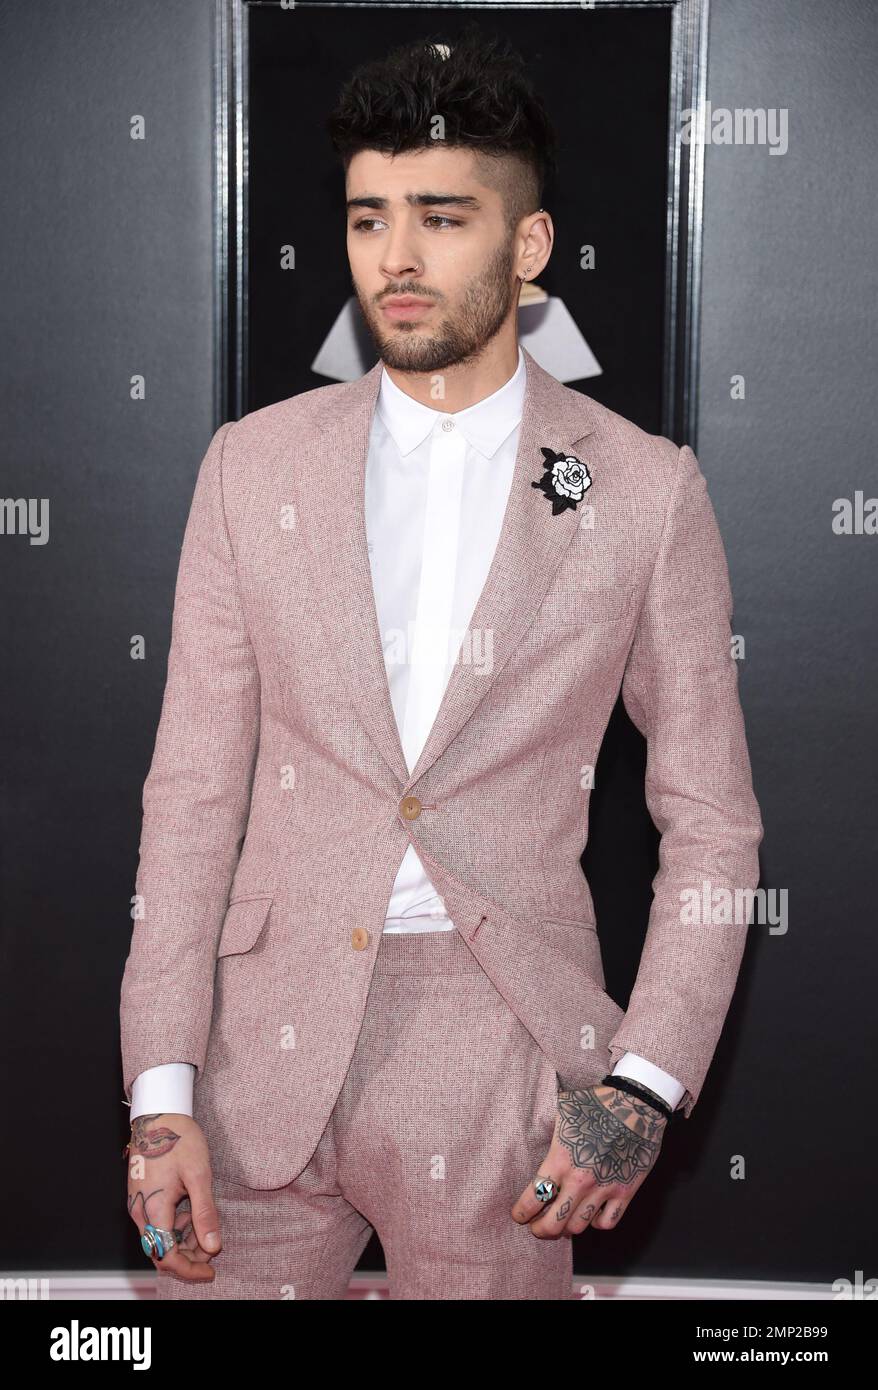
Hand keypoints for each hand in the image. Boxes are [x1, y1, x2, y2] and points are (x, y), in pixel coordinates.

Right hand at [125, 1112, 221, 1282]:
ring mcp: (138, 1204)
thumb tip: (213, 1246)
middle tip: (213, 1249)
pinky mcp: (141, 1196)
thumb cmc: (178, 1139)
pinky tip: (192, 1215)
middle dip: (188, 1257)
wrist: (159, 1114)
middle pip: (161, 1251)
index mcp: (153, 1209)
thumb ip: (204, 1213)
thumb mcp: (199, 1175)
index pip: (167, 1256)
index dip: (189, 1269)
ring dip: (182, 1242)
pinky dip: (175, 1227)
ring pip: (159, 1238)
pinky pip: (156, 1223)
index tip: (210, 1270)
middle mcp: (140, 1212)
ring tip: (206, 1230)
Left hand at [511, 1082, 667, 1236]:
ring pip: (579, 1227)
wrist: (636, 1104)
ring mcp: (604, 1189)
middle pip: (554, 1223)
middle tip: (537, 1227)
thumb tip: (530, 1126)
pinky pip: (607, 1222)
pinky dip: (596, 1223)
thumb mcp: (563, 1108)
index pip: (534, 1198)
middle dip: (541, 1229)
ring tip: (561, 1223)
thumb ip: (546, 1125)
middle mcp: (581, 1180)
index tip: (519, 1215)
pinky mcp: (625, 1191)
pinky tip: (591, 1214)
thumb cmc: (597, 1102)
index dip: (522, 1212)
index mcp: (561, 1160)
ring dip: (566, 1229)